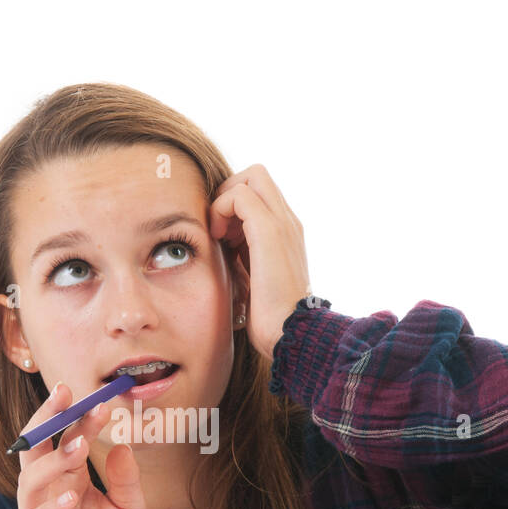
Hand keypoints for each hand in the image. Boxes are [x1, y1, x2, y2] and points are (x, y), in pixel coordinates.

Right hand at [14, 384, 145, 508]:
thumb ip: (126, 482)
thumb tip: (123, 446)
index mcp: (69, 480)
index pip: (68, 440)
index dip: (79, 418)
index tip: (98, 396)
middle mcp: (47, 493)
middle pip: (37, 448)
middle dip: (48, 419)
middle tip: (65, 395)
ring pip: (31, 480)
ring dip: (53, 460)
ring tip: (79, 446)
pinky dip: (51, 507)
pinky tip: (72, 496)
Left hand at [209, 164, 310, 360]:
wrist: (290, 334)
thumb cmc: (270, 319)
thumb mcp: (254, 280)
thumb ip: (244, 258)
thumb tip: (221, 252)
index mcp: (286, 233)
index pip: (259, 193)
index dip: (234, 205)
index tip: (222, 237)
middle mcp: (288, 222)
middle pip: (256, 174)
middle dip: (228, 192)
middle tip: (217, 227)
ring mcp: (282, 223)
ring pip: (250, 176)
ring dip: (224, 200)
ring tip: (218, 234)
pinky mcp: (269, 230)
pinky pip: (239, 194)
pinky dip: (220, 209)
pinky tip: (217, 239)